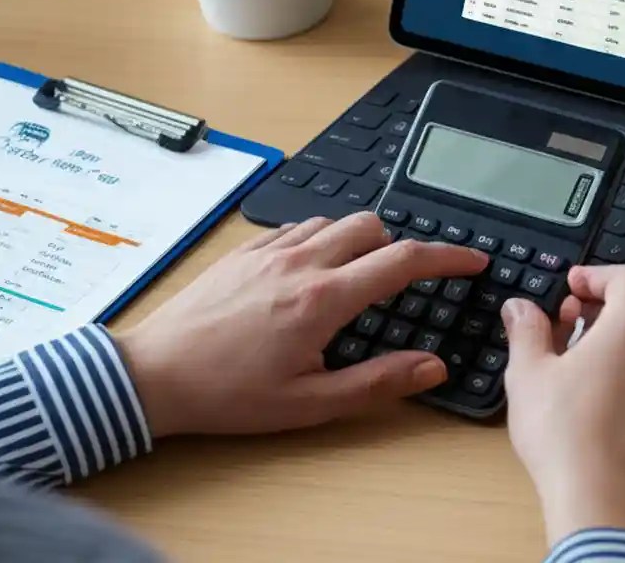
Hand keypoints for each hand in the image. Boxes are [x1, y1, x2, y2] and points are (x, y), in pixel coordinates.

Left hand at [115, 212, 488, 438]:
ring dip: (358, 241)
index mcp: (323, 299)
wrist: (153, 376)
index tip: (471, 260)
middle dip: (398, 247)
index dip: (447, 257)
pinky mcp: (243, 252)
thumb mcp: (309, 403)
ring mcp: (269, 252)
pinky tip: (310, 271)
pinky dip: (319, 240)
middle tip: (401, 282)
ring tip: (356, 278)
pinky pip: (297, 228)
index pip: (403, 261)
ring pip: (334, 221)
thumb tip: (432, 367)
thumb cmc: (228, 394)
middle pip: (372, 227)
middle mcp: (300, 263)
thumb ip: (378, 382)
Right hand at [501, 265, 624, 544]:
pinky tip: (615, 415)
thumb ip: (527, 331)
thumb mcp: (529, 375)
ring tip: (590, 377)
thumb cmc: (565, 436)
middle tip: (571, 331)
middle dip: (606, 315)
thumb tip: (520, 308)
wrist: (608, 505)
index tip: (575, 286)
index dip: (597, 276)